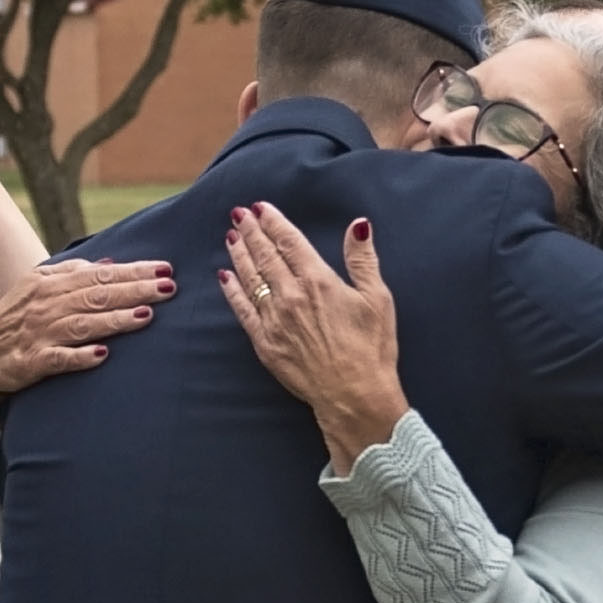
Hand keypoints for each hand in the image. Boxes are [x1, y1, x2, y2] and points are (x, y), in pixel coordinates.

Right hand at [0, 257, 177, 404]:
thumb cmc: (19, 316)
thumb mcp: (40, 285)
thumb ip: (73, 273)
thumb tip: (111, 263)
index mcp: (53, 284)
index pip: (101, 275)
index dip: (134, 272)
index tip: (166, 269)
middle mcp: (49, 305)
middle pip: (98, 296)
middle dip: (135, 291)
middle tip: (169, 288)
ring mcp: (41, 334)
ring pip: (83, 325)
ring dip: (115, 320)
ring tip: (146, 316)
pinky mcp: (32, 362)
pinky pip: (58, 359)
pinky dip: (79, 357)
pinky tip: (102, 356)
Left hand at [218, 203, 408, 474]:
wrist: (354, 395)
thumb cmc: (372, 348)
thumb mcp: (377, 298)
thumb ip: (363, 260)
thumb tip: (358, 225)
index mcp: (318, 281)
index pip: (289, 241)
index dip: (273, 222)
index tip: (261, 208)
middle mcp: (290, 296)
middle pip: (265, 255)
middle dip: (251, 232)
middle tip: (238, 214)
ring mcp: (274, 320)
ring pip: (250, 278)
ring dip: (239, 255)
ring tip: (231, 237)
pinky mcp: (265, 343)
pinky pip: (242, 310)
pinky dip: (232, 290)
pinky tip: (225, 276)